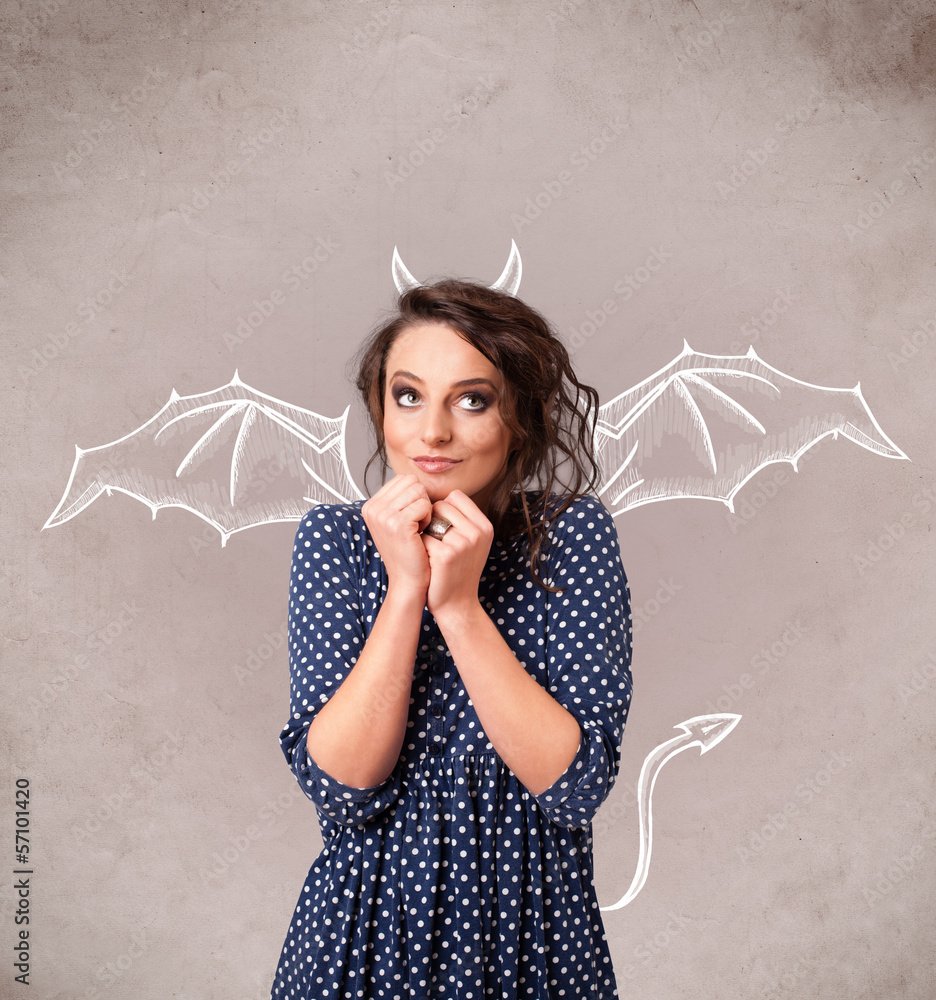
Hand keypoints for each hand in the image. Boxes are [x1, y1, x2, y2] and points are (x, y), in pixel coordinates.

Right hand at [361, 474, 432, 599]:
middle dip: (421, 500)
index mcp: (371, 506)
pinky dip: (429, 518)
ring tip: (419, 529)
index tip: (411, 519)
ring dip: (426, 509)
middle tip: (417, 524)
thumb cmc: (407, 553)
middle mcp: (373, 508)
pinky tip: (422, 534)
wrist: (407, 581)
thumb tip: (413, 480)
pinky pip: (425, 505)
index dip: (414, 496)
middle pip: (411, 481)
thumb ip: (398, 500)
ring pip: (419, 491)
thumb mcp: (395, 522)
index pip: (403, 479)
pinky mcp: (398, 523)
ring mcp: (383, 515)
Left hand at [421, 490, 493, 618]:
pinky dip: (419, 549)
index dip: (443, 510)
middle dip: (432, 521)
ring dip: (425, 535)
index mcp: (485, 526)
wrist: (457, 605)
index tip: (443, 529)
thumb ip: (460, 517)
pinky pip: (422, 538)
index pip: (456, 496)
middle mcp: (478, 532)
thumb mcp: (470, 541)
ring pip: (430, 520)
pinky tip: (428, 563)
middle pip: (441, 505)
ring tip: (434, 553)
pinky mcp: (446, 555)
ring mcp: (463, 543)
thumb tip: (433, 492)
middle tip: (437, 544)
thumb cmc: (458, 570)